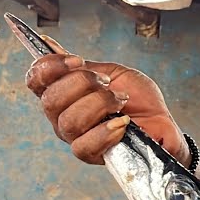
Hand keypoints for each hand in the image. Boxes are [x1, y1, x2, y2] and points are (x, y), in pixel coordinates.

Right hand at [24, 37, 187, 165]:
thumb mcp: (112, 73)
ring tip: (121, 102)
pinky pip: (83, 146)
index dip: (50, 67)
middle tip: (107, 84)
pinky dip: (105, 131)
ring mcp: (74, 137)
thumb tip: (49, 44)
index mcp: (62, 93)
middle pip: (51, 100)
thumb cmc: (139, 99)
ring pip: (69, 122)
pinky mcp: (91, 155)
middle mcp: (61, 116)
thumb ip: (82, 65)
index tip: (77, 60)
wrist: (163, 122)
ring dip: (99, 105)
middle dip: (82, 84)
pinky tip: (123, 122)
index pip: (36, 80)